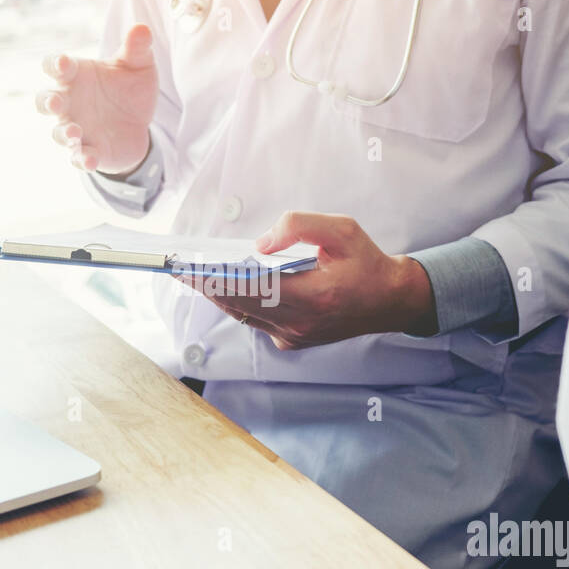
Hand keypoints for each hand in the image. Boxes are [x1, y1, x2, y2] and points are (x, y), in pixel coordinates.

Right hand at [38, 24, 157, 175]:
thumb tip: (142, 28)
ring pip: (58, 133)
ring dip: (63, 134)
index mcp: (76, 75)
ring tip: (75, 133)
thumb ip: (137, 48)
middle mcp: (70, 102)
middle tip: (56, 101)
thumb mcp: (138, 66)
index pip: (55, 67)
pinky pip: (78, 157)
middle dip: (47, 101)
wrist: (139, 124)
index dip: (55, 64)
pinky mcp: (88, 151)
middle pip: (44, 101)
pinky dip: (82, 159)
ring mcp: (76, 128)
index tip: (63, 63)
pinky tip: (90, 160)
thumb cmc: (129, 88)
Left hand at [183, 211, 437, 350]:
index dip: (217, 279)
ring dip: (217, 296)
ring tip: (190, 276)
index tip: (190, 269)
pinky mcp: (291, 341)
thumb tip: (261, 243)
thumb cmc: (366, 263)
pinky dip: (236, 304)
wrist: (390, 301)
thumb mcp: (341, 230)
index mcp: (315, 296)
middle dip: (207, 286)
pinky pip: (254, 322)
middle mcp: (301, 323)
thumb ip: (300, 227)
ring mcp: (294, 336)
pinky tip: (220, 287)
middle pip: (239, 305)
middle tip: (178, 268)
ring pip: (243, 316)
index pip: (253, 288)